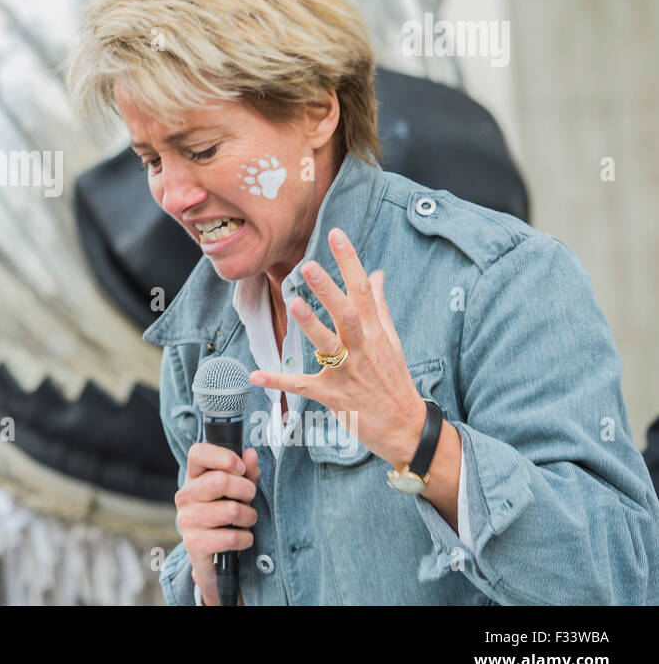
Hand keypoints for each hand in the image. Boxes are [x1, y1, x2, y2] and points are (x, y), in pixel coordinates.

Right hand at [177, 442, 260, 605]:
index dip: (224, 457)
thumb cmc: (225, 514)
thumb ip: (246, 472)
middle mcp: (185, 495)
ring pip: (230, 510)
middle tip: (249, 499)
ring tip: (247, 519)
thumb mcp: (238, 490)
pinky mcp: (193, 544)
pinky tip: (243, 539)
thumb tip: (251, 454)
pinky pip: (230, 537)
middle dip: (246, 490)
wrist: (211, 555)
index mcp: (193, 476)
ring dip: (249, 516)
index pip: (198, 453)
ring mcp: (186, 520)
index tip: (241, 468)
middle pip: (221, 481)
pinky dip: (245, 539)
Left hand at [249, 227, 426, 468]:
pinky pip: (303, 387)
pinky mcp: (334, 397)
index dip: (349, 261)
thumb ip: (378, 306)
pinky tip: (255, 375)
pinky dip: (279, 382)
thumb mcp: (391, 341)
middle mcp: (364, 348)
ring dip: (311, 325)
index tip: (336, 234)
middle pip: (347, 313)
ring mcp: (349, 373)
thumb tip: (377, 273)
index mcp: (375, 332)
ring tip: (293, 303)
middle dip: (329, 290)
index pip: (362, 290)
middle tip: (309, 265)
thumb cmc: (395, 380)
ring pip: (329, 345)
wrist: (407, 429)